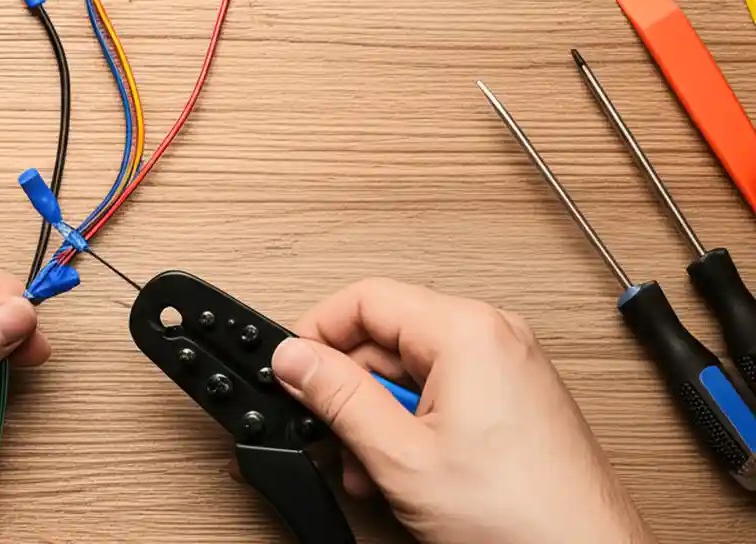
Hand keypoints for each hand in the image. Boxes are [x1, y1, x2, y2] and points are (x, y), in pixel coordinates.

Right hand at [270, 279, 654, 543]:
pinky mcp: (514, 400)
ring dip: (377, 417)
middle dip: (349, 389)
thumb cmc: (522, 517)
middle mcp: (494, 336)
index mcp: (468, 331)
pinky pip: (443, 392)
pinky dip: (412, 426)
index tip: (293, 371)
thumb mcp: (401, 456)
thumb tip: (294, 358)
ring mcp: (509, 368)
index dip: (317, 333)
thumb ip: (338, 398)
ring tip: (371, 470)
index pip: (365, 298)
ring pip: (411, 371)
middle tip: (332, 435)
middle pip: (386, 335)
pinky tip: (404, 471)